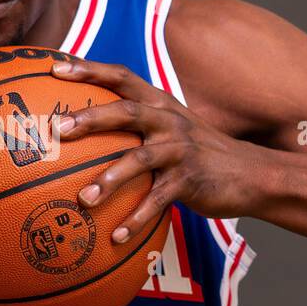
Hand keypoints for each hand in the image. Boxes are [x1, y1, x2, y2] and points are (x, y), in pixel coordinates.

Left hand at [49, 59, 269, 242]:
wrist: (251, 174)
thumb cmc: (197, 153)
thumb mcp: (170, 128)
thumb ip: (136, 124)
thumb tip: (84, 130)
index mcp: (159, 104)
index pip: (122, 77)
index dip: (89, 70)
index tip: (55, 69)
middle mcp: (168, 121)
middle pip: (125, 111)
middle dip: (90, 118)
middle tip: (58, 130)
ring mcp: (180, 149)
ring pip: (138, 160)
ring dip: (108, 180)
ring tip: (82, 200)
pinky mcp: (190, 180)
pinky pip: (158, 200)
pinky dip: (136, 219)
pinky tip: (115, 237)